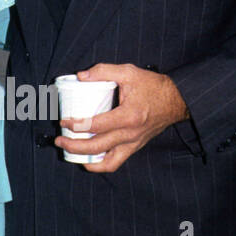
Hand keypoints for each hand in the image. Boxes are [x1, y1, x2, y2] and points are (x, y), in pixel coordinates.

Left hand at [55, 63, 188, 172]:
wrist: (177, 101)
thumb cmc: (154, 87)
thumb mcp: (129, 72)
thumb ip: (104, 71)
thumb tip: (81, 76)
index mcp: (128, 116)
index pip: (95, 125)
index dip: (75, 125)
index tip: (63, 121)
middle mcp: (130, 134)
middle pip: (96, 147)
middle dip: (73, 146)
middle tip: (59, 140)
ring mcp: (133, 144)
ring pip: (106, 161)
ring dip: (85, 159)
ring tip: (70, 153)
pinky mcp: (134, 147)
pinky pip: (115, 162)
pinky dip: (100, 165)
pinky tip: (87, 160)